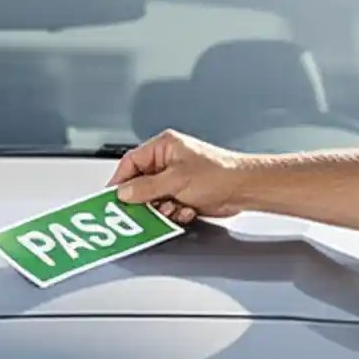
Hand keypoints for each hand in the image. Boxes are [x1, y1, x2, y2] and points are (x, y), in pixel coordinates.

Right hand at [106, 130, 246, 224]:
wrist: (245, 189)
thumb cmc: (220, 174)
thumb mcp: (176, 180)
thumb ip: (146, 188)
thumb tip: (124, 192)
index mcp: (164, 146)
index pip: (131, 162)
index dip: (120, 180)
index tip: (113, 196)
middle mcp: (169, 160)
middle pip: (141, 182)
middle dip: (143, 198)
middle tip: (140, 209)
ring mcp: (176, 177)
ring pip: (153, 197)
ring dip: (161, 207)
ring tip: (173, 207)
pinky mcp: (184, 193)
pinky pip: (167, 205)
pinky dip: (173, 212)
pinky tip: (186, 209)